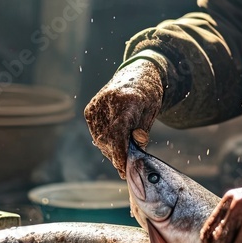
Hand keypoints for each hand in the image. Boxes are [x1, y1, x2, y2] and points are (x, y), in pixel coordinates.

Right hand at [84, 59, 162, 176]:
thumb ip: (142, 131)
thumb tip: (135, 152)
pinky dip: (106, 142)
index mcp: (127, 100)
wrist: (136, 74)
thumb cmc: (148, 94)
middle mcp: (107, 102)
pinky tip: (116, 143)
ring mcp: (96, 106)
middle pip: (108, 139)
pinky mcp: (89, 110)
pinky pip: (96, 134)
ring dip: (112, 151)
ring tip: (124, 152)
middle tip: (127, 166)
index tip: (125, 169)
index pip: (118, 133)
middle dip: (118, 156)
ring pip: (100, 139)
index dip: (120, 153)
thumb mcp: (152, 112)